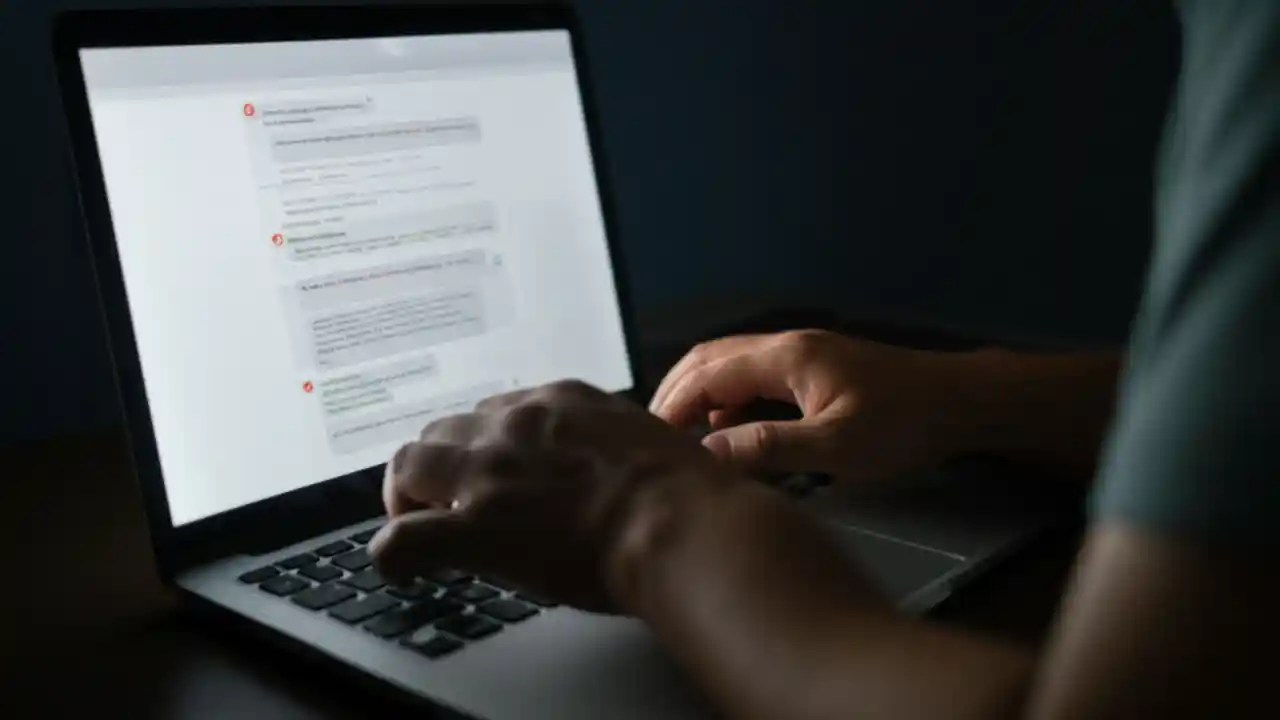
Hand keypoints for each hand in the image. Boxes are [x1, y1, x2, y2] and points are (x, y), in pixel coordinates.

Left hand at [371, 380, 737, 611]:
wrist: (678, 522)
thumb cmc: (682, 491)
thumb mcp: (645, 437)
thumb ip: (611, 440)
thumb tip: (611, 465)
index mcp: (557, 401)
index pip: (497, 411)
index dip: (489, 448)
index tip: (497, 475)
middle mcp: (513, 424)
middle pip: (446, 430)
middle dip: (442, 465)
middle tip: (451, 501)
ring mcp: (488, 474)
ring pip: (409, 464)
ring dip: (409, 494)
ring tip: (420, 524)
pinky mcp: (474, 528)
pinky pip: (400, 538)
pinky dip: (393, 555)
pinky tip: (405, 571)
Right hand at [649, 330, 971, 482]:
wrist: (960, 402)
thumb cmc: (904, 424)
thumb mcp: (836, 446)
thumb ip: (768, 448)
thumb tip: (705, 455)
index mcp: (785, 356)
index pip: (706, 374)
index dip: (671, 406)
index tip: (651, 443)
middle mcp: (786, 345)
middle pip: (709, 358)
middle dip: (675, 393)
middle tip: (653, 436)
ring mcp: (802, 354)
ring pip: (731, 365)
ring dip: (700, 395)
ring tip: (682, 437)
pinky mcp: (816, 368)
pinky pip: (754, 376)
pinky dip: (728, 399)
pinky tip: (730, 433)